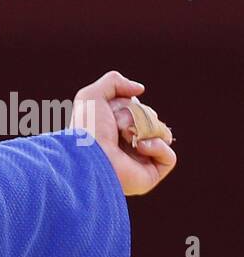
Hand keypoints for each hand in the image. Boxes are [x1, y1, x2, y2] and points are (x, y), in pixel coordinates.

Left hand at [70, 71, 175, 195]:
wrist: (88, 157)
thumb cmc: (86, 129)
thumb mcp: (91, 95)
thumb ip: (114, 81)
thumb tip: (140, 89)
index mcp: (113, 131)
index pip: (137, 108)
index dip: (127, 105)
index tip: (110, 111)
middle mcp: (126, 146)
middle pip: (152, 118)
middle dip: (136, 115)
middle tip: (116, 127)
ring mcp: (138, 161)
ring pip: (162, 133)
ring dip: (144, 128)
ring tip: (126, 137)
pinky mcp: (149, 175)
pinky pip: (169, 156)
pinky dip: (157, 146)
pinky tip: (139, 148)